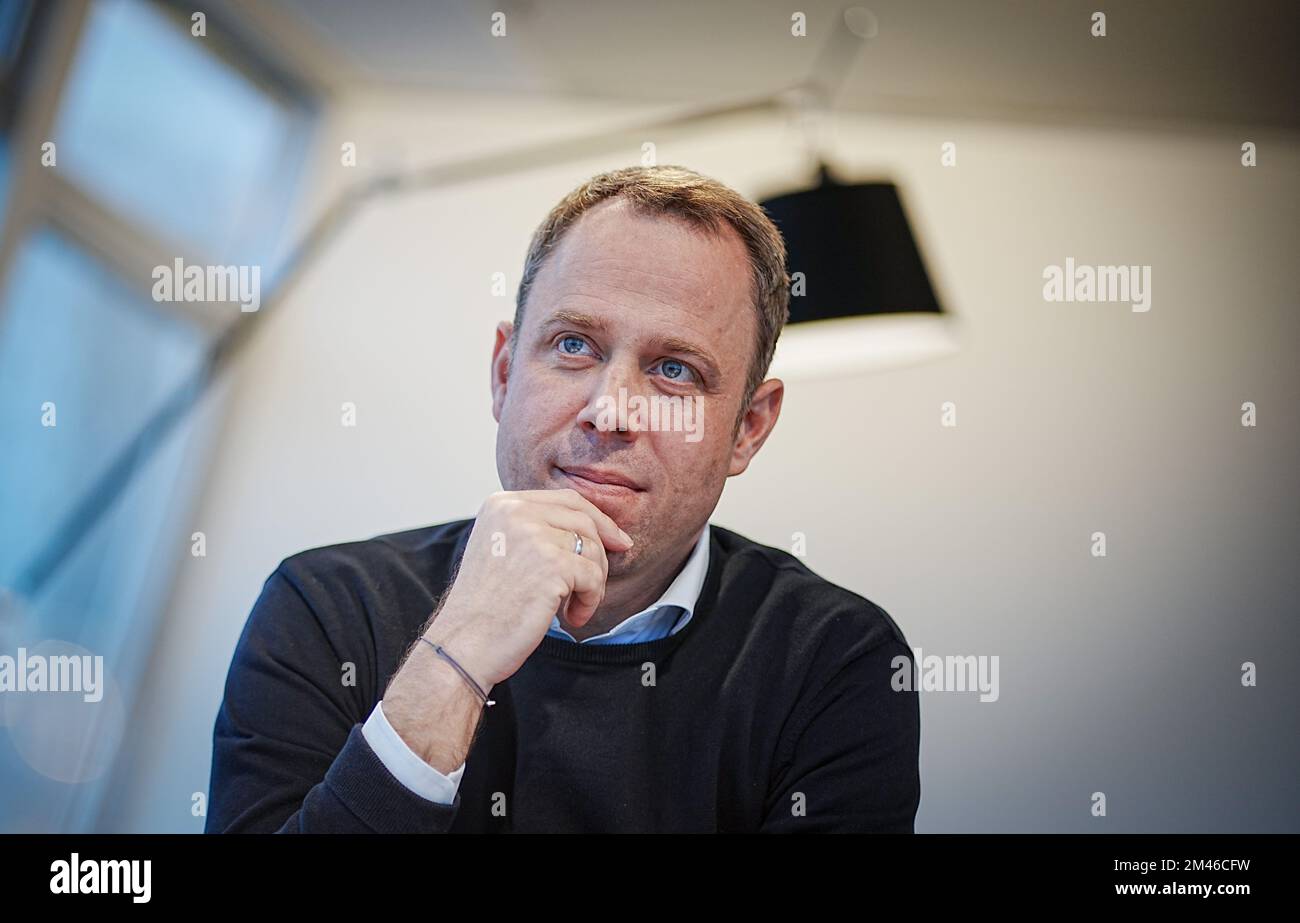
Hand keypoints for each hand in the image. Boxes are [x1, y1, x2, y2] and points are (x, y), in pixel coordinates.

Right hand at [424, 489, 633, 686]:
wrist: (464, 643)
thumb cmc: (486, 606)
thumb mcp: (502, 549)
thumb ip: (536, 529)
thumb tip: (598, 527)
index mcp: (502, 504)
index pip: (566, 499)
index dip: (598, 519)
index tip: (617, 541)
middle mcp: (516, 512)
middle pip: (584, 521)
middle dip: (601, 553)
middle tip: (597, 585)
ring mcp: (534, 537)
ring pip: (593, 549)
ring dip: (593, 582)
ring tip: (573, 606)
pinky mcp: (552, 565)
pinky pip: (593, 577)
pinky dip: (590, 600)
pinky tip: (572, 617)